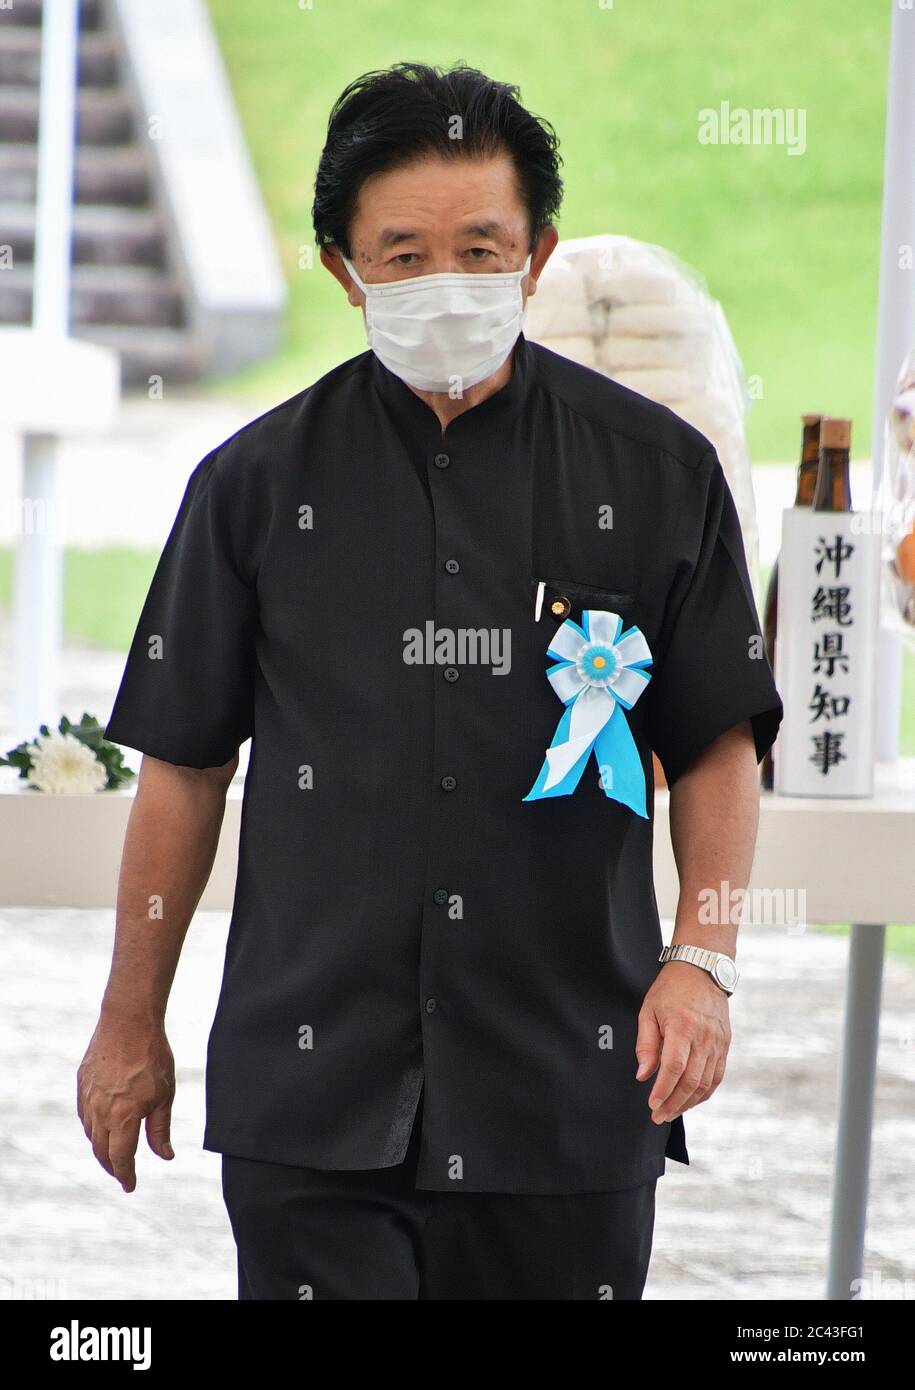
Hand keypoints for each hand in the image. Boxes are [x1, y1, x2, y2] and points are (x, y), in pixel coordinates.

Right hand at [77, 1018, 175, 1191]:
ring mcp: (87, 1098)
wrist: (128, 1022)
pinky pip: (84, 1114)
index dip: (125, 1175)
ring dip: (101, 1147)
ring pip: (91, 1133)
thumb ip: (160, 1130)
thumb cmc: (152, 1057)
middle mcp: (100, 1112)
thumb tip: (165, 1157)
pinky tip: (101, 1125)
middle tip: (122, 1173)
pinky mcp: (82, 1084)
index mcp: (123, 1118)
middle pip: (101, 1151)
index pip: (120, 1159)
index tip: (130, 1186)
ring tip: (113, 1152)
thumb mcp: (165, 1095)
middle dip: (112, 1166)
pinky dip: (93, 1127)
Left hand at [635, 960, 730, 1123]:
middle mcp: (703, 1038)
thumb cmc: (671, 989)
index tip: (652, 1105)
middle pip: (691, 1081)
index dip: (663, 1091)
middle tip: (659, 1116)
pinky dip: (704, 1092)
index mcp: (682, 1027)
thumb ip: (646, 1044)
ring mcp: (717, 1043)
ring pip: (706, 1083)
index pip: (674, 1068)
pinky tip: (691, 1100)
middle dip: (674, 1104)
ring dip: (688, 1102)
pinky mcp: (724, 1045)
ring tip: (672, 1112)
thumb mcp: (649, 1011)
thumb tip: (643, 1074)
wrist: (702, 970)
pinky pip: (717, 1076)